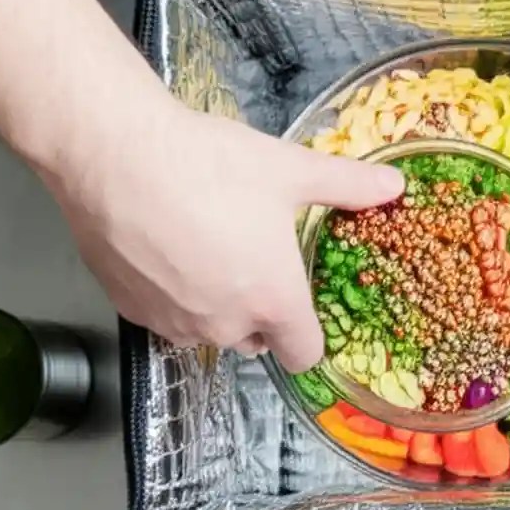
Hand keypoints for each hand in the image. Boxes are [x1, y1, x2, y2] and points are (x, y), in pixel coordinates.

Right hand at [52, 101, 403, 370]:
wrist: (115, 155)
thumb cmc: (211, 165)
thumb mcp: (290, 169)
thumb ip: (347, 184)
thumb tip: (394, 185)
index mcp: (273, 301)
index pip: (304, 354)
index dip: (308, 334)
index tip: (303, 306)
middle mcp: (225, 325)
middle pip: (256, 342)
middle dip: (261, 312)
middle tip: (253, 257)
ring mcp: (174, 323)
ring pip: (207, 330)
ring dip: (214, 304)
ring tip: (206, 244)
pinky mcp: (130, 310)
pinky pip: (163, 316)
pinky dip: (170, 294)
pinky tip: (165, 246)